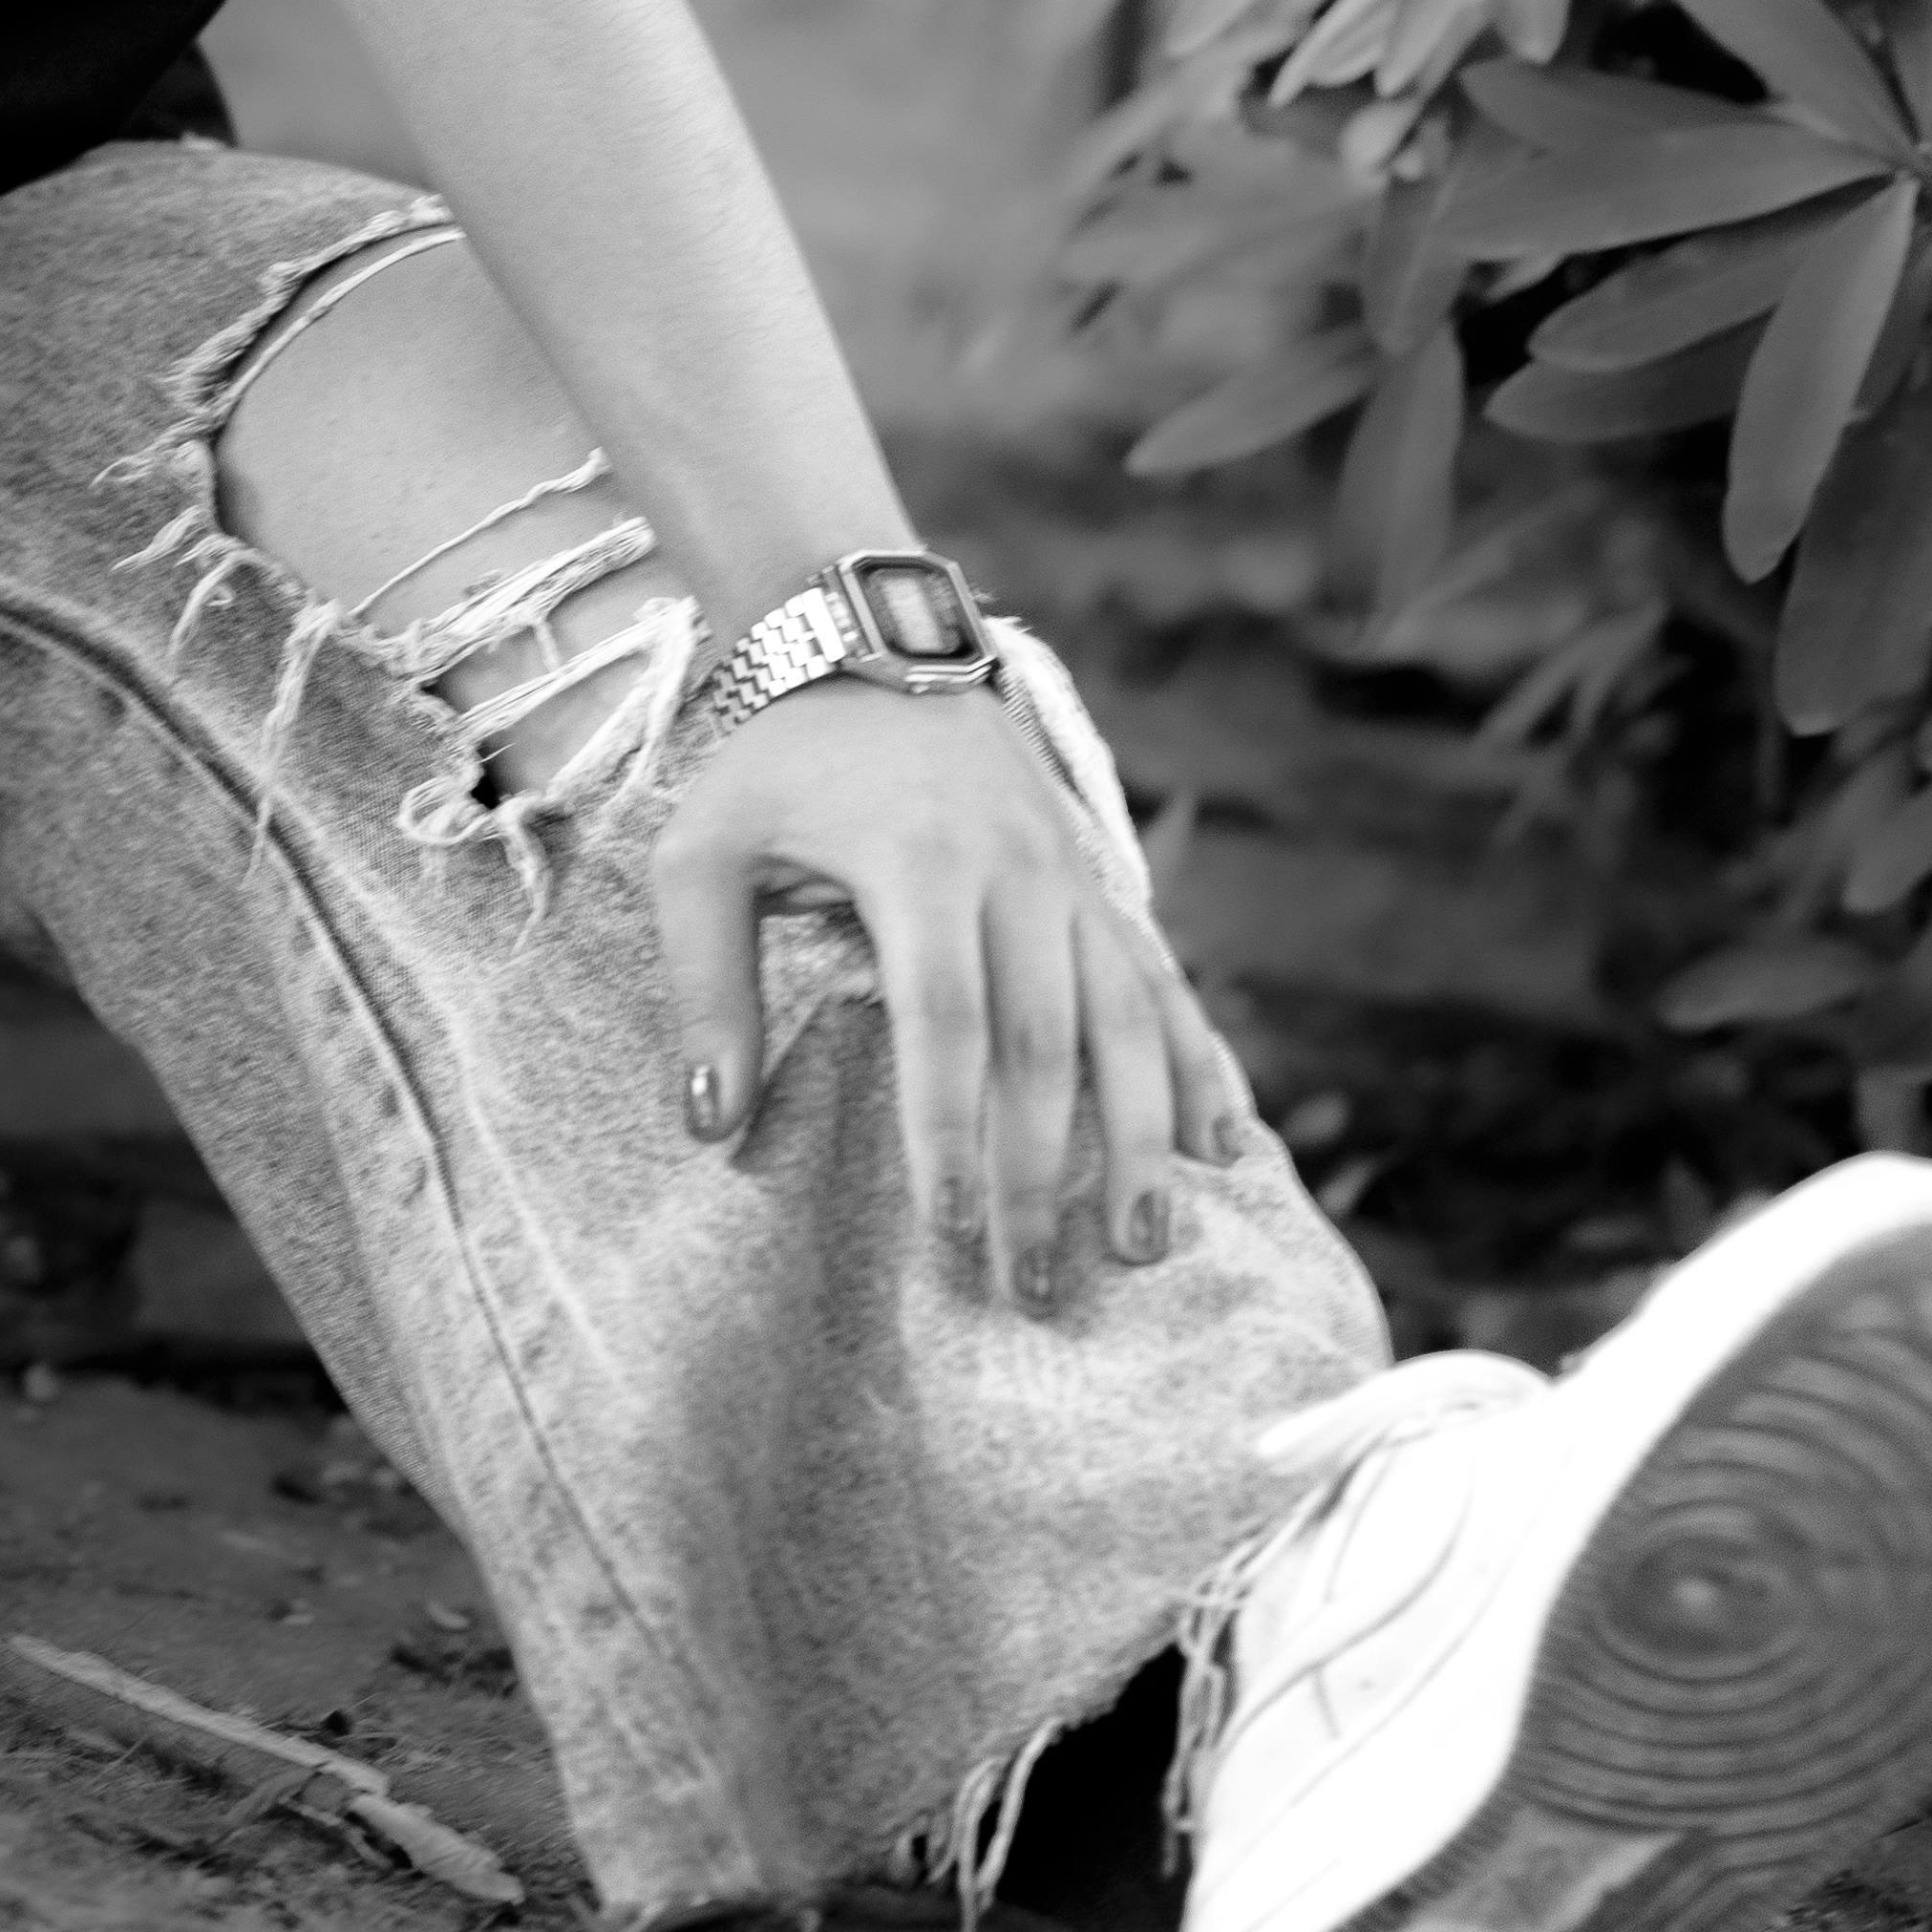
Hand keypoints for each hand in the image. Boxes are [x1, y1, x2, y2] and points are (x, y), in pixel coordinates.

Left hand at [648, 672, 1245, 1299]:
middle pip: (1048, 1042)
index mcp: (919, 863)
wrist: (869, 644)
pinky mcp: (1099, 883)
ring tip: (1147, 1245)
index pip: (947, 1022)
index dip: (952, 1132)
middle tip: (1037, 1287)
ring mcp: (1072, 878)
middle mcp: (1017, 873)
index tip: (948, 1236)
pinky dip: (1201, 1062)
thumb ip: (705, 985)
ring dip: (1146, 1138)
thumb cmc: (775, 764)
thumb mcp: (703, 852)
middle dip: (1045, 1172)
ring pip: (1129, 1020)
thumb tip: (711, 1122)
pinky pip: (1164, 982)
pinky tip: (1228, 1143)